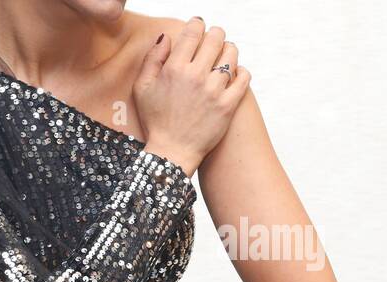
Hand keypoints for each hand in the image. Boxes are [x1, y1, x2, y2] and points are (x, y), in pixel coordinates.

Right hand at [135, 17, 250, 174]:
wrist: (172, 152)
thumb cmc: (156, 121)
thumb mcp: (142, 87)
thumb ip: (153, 58)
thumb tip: (166, 37)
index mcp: (174, 69)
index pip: (192, 32)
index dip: (197, 24)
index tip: (199, 25)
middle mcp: (196, 77)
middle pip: (215, 39)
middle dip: (216, 34)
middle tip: (215, 38)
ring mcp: (214, 91)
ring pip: (231, 56)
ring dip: (230, 50)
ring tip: (225, 54)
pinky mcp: (228, 106)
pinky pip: (243, 79)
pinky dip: (242, 72)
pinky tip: (235, 74)